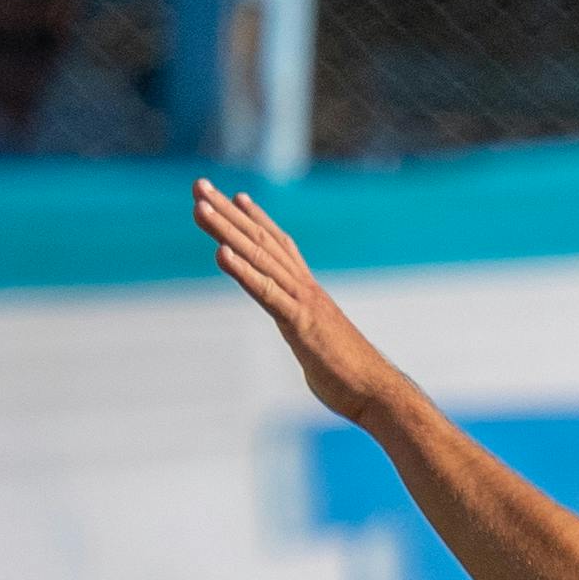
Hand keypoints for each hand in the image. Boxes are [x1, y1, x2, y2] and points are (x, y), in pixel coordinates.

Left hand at [192, 180, 408, 425]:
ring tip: (199, 206)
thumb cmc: (355, 380)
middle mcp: (306, 291)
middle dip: (227, 212)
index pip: (281, 249)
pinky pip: (266, 293)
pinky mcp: (300, 324)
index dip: (257, 221)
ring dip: (226, 230)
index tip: (236, 198)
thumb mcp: (323, 353)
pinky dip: (242, 271)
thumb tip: (314, 353)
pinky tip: (220, 252)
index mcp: (311, 297)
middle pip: (262, 243)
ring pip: (259, 259)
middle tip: (198, 184)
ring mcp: (304, 304)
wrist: (380, 395)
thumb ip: (312, 343)